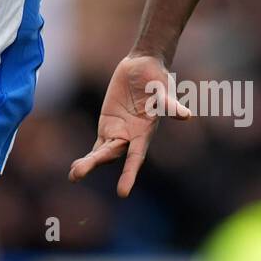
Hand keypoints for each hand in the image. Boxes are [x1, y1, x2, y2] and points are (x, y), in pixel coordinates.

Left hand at [68, 52, 191, 196]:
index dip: (129, 174)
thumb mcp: (163, 90)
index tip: (122, 193)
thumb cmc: (157, 79)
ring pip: (102, 153)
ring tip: (74, 176)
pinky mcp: (108, 125)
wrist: (144, 67)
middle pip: (111, 155)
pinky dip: (88, 156)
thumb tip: (186, 116)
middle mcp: (131, 137)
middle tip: (76, 175)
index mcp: (144, 133)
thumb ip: (169, 105)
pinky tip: (76, 167)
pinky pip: (98, 144)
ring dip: (88, 164)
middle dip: (95, 163)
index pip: (135, 157)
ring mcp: (118, 132)